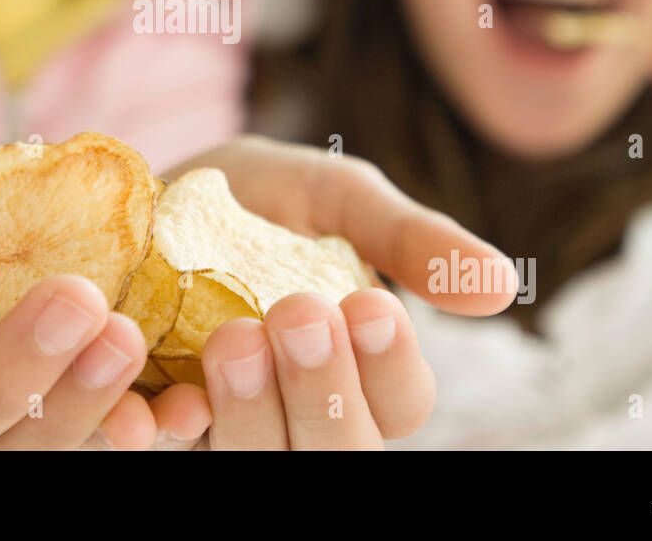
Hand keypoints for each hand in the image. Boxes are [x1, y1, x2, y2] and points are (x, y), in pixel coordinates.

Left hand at [150, 135, 520, 449]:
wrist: (148, 190)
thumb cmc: (260, 198)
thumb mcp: (337, 198)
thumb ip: (409, 238)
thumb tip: (502, 284)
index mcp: (362, 367)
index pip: (400, 401)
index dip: (389, 365)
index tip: (368, 304)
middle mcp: (301, 411)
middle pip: (336, 452)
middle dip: (323, 394)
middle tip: (298, 313)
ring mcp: (230, 422)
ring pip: (256, 460)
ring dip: (249, 414)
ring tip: (232, 339)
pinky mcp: (158, 416)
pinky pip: (163, 449)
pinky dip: (159, 435)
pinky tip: (155, 407)